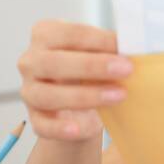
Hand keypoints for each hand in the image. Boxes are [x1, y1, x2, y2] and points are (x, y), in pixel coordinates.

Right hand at [17, 20, 131, 141]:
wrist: (81, 104)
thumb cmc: (90, 70)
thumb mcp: (99, 54)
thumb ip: (109, 49)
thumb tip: (135, 49)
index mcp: (45, 35)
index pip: (67, 34)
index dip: (97, 40)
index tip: (122, 47)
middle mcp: (31, 61)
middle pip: (53, 62)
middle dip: (92, 66)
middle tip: (126, 69)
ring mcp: (29, 91)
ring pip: (47, 95)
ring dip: (85, 96)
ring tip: (118, 95)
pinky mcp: (35, 118)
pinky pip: (42, 125)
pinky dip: (60, 128)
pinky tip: (79, 129)